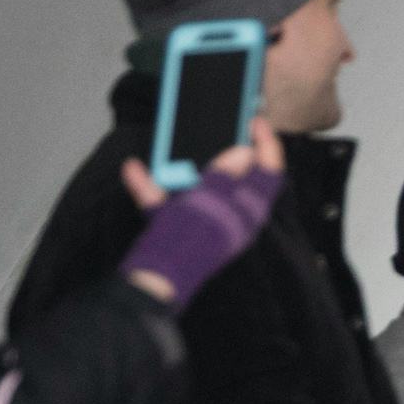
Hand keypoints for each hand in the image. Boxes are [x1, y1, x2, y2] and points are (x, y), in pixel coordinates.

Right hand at [116, 120, 284, 305]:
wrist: (154, 282)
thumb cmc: (184, 242)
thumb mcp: (207, 202)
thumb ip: (225, 176)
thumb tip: (244, 154)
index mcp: (247, 212)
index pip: (269, 172)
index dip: (266, 143)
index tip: (255, 121)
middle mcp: (233, 219)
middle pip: (240, 177)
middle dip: (230, 150)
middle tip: (224, 126)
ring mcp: (207, 223)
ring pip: (203, 185)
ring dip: (188, 165)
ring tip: (179, 146)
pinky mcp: (181, 230)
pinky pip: (169, 201)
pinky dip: (153, 186)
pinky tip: (135, 171)